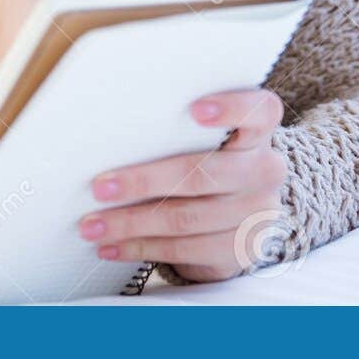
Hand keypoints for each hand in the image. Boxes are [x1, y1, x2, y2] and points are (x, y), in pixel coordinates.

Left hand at [76, 88, 287, 282]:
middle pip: (203, 174)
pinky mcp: (240, 249)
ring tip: (94, 225)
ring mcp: (255, 213)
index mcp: (258, 133)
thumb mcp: (207, 142)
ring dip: (131, 223)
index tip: (195, 109)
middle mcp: (264, 171)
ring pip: (186, 218)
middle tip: (100, 187)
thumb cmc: (209, 162)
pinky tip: (114, 246)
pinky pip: (184, 249)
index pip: (260, 111)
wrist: (241, 216)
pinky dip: (142, 247)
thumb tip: (109, 132)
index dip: (231, 108)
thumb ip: (178, 131)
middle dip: (143, 181)